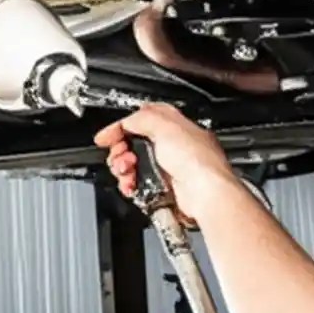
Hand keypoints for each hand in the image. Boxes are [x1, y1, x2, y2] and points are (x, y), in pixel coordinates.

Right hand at [94, 103, 243, 224]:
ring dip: (122, 169)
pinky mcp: (162, 189)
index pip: (142, 121)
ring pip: (132, 166)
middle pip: (132, 144)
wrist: (206, 194)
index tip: (107, 136)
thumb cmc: (197, 160)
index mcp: (175, 127)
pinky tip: (130, 185)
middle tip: (120, 155)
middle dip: (119, 150)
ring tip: (126, 171)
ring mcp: (167, 170)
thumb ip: (140, 118)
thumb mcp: (164, 125)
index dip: (122, 127)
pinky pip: (137, 185)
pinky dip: (129, 185)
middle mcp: (172, 148)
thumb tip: (124, 124)